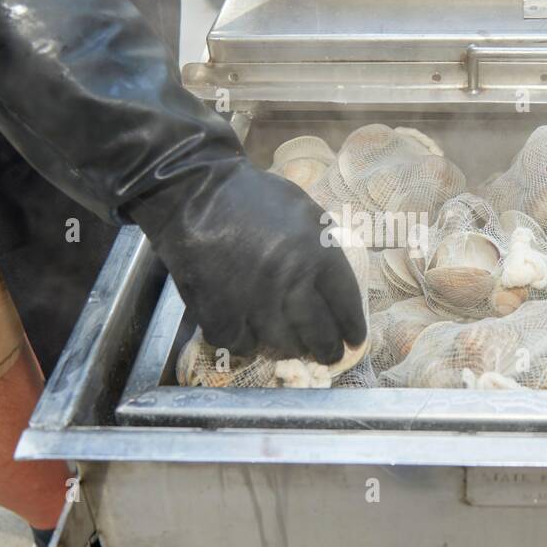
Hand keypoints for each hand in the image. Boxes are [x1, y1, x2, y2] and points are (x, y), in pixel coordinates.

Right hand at [138, 159, 365, 363]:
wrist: (192, 191)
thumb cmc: (251, 196)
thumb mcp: (302, 210)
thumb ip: (320, 246)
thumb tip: (333, 283)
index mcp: (316, 251)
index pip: (345, 302)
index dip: (352, 325)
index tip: (354, 339)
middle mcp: (290, 281)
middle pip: (318, 331)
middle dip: (327, 348)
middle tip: (329, 355)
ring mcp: (254, 300)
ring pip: (283, 343)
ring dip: (290, 348)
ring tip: (293, 348)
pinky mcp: (220, 312)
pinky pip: (241, 344)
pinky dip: (247, 342)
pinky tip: (250, 335)